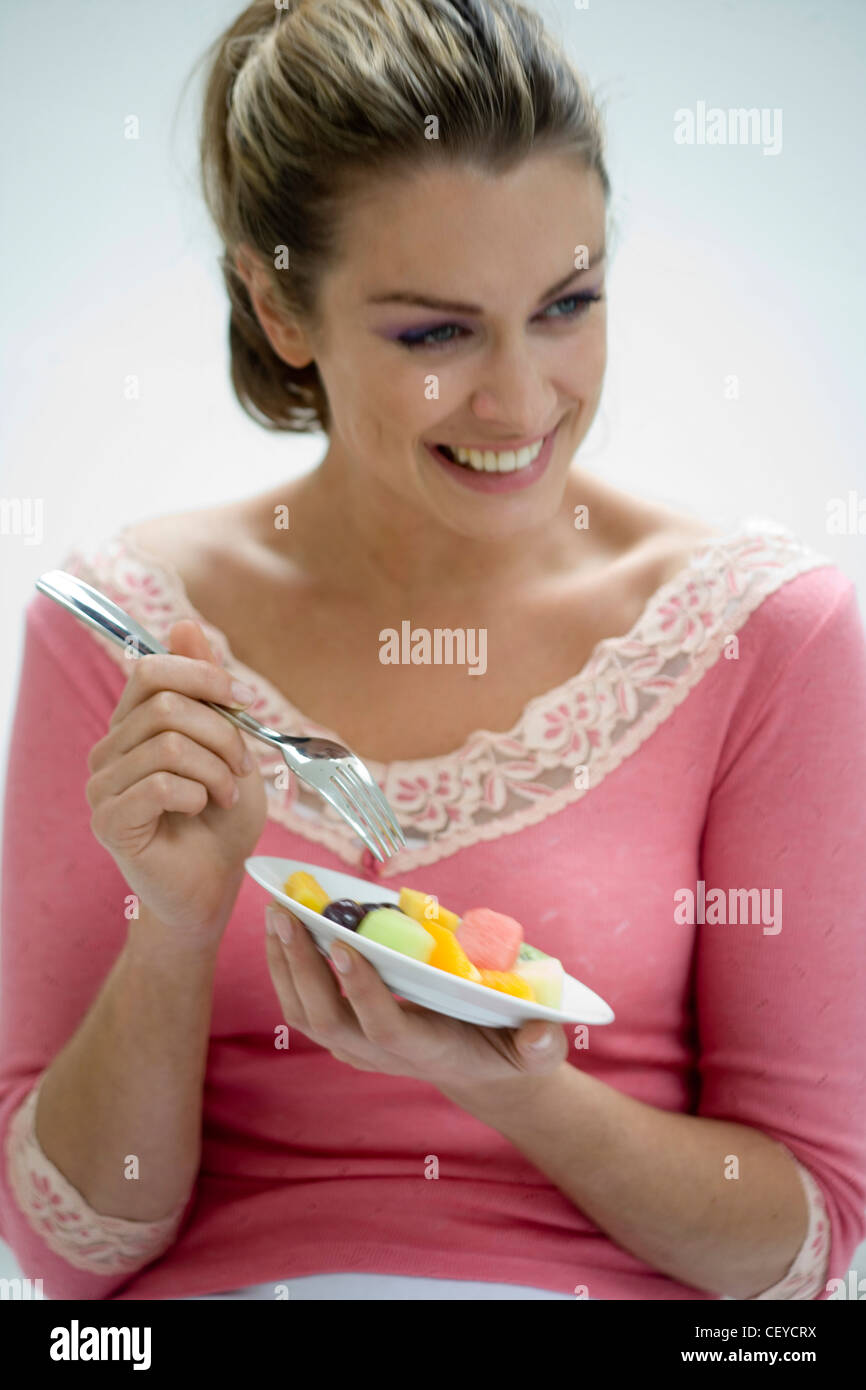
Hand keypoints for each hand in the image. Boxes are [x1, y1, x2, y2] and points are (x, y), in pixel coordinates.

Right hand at [87, 619, 266, 944]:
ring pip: (167, 743)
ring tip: (227, 795)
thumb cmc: (221, 821)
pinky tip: (201, 810)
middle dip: (222, 733)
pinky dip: (196, 793)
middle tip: (241, 768)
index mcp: (134, 725)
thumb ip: (208, 690)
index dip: (201, 676)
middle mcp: (110, 750)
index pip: (151, 669)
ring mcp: (103, 786)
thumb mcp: (230, 746)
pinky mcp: (109, 821)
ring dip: (216, 769)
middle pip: (165, 704)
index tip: (240, 701)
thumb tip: (185, 625)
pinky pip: (158, 784)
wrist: (213, 886)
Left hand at [264, 903, 569, 1097]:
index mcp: (426, 1050)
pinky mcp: (345, 1034)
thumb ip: (540, 1046)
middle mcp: (382, 1053)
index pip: (384, 1026)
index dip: (361, 991)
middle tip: (285, 915)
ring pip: (305, 1013)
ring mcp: (358, 1047)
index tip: (344, 945)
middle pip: (326, 1019)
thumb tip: (543, 1035)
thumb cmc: (508, 1051)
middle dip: (300, 968)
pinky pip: (302, 1006)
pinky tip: (282, 928)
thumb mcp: (535, 1053)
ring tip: (275, 913)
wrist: (479, 1071)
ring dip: (284, 965)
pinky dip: (286, 969)